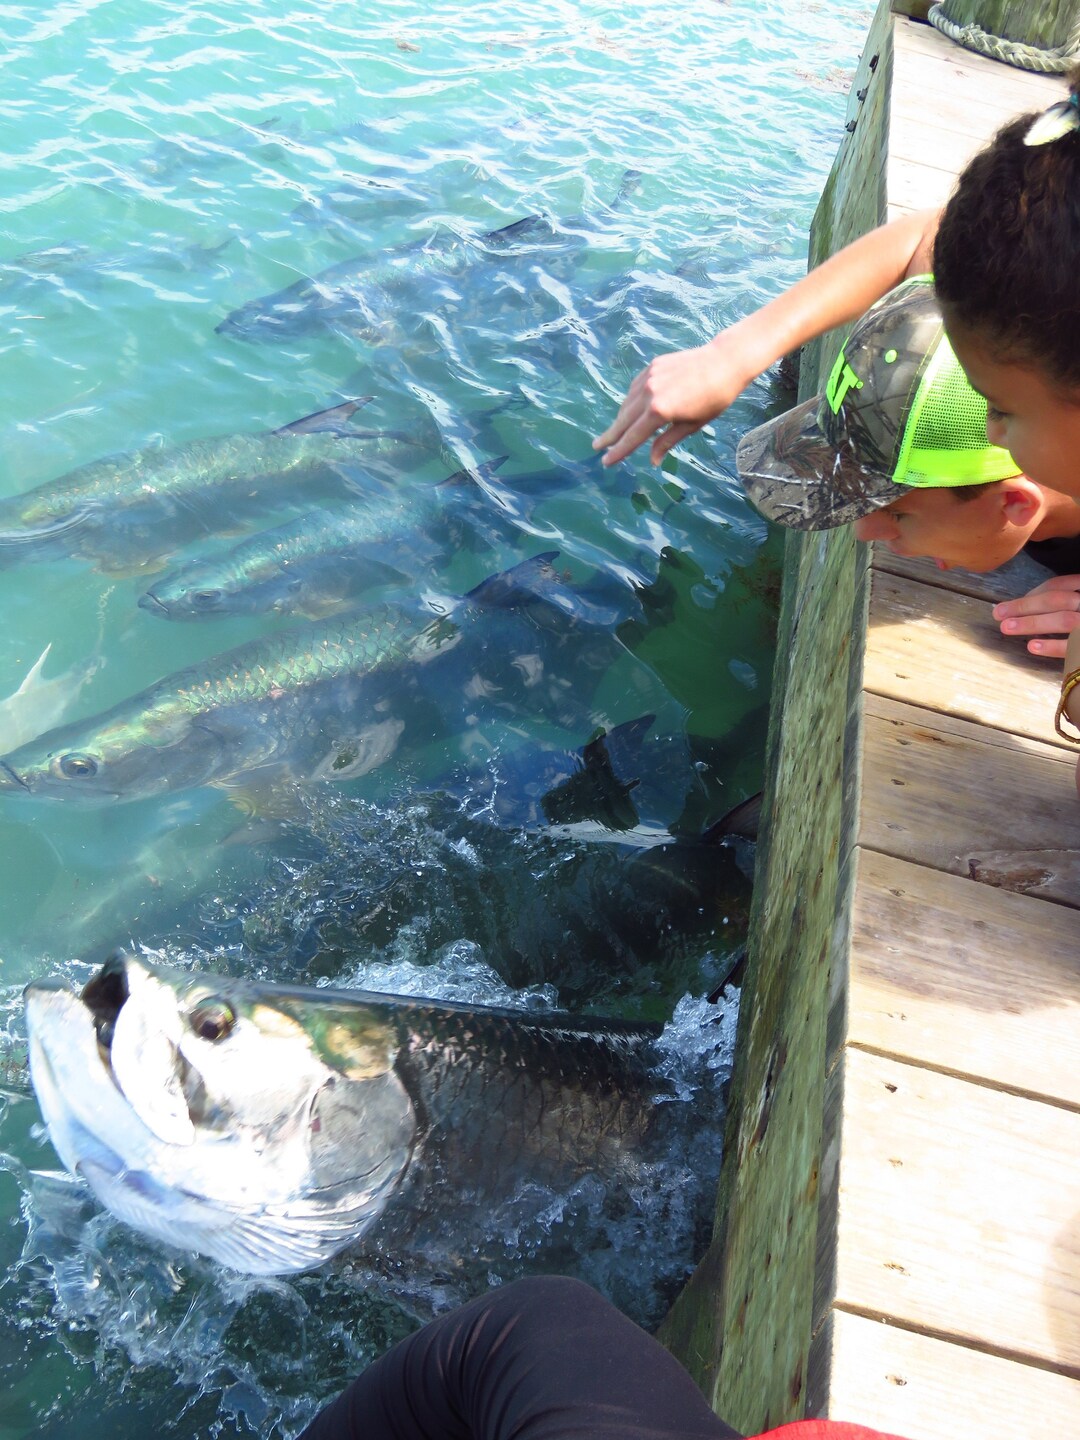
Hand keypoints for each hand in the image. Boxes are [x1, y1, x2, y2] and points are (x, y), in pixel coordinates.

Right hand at [592, 335, 748, 466]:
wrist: (724, 361)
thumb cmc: (714, 399)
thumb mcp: (692, 425)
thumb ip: (667, 441)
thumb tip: (652, 460)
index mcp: (659, 411)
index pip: (633, 437)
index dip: (619, 451)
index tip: (606, 461)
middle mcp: (649, 393)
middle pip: (623, 420)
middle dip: (610, 435)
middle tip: (597, 446)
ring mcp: (649, 377)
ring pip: (627, 403)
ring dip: (621, 418)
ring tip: (615, 431)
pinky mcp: (652, 366)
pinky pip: (635, 388)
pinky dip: (631, 401)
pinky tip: (631, 409)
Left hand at [992, 574, 1079, 659]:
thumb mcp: (1075, 602)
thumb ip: (1062, 602)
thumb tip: (1023, 608)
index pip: (1058, 585)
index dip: (1030, 595)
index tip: (1003, 606)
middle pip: (1057, 600)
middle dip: (1025, 607)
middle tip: (999, 616)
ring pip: (1065, 620)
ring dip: (1033, 623)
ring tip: (1007, 628)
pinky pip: (1074, 646)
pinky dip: (1054, 646)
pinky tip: (1033, 646)